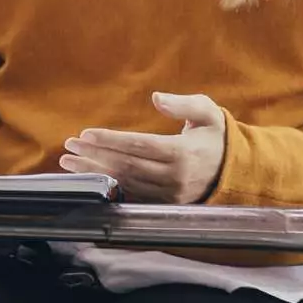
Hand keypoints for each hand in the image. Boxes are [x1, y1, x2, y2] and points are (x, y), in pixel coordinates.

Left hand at [59, 92, 227, 203]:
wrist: (235, 170)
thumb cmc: (216, 135)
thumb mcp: (207, 112)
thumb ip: (183, 104)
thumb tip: (156, 98)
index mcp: (182, 153)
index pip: (138, 146)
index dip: (110, 140)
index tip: (85, 134)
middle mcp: (174, 178)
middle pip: (126, 166)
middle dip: (94, 156)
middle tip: (68, 148)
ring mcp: (169, 195)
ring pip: (125, 184)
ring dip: (95, 173)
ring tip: (69, 164)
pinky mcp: (165, 205)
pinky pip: (132, 196)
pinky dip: (108, 187)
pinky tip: (89, 179)